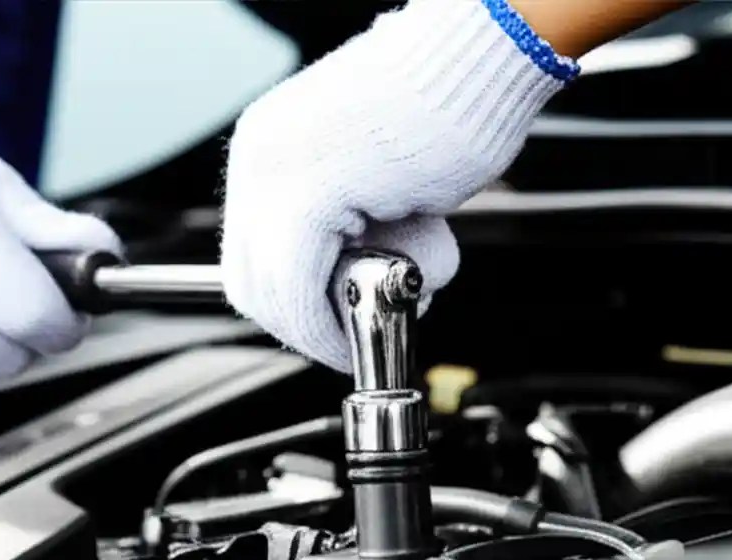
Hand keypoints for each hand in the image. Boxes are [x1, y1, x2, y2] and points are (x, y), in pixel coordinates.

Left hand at [220, 0, 575, 371]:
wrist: (480, 54)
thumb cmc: (448, 107)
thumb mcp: (377, 177)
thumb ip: (356, 226)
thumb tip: (358, 284)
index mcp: (270, 147)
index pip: (253, 257)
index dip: (295, 308)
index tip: (339, 327)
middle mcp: (261, 155)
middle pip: (251, 283)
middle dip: (310, 326)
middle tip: (362, 332)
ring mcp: (279, 170)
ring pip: (272, 292)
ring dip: (332, 324)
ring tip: (402, 293)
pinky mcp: (314, 188)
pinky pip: (299, 287)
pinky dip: (330, 323)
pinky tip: (374, 318)